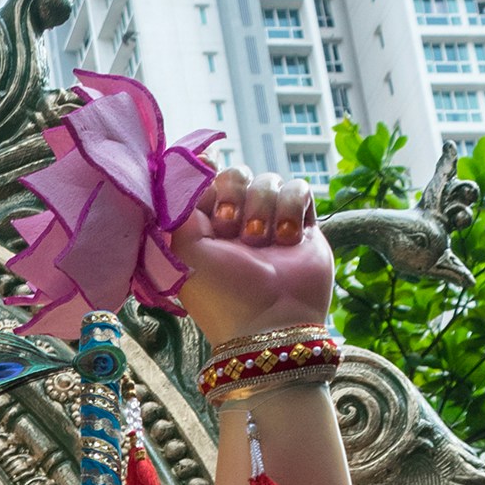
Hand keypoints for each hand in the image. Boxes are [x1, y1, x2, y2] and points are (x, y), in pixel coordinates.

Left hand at [170, 170, 333, 350]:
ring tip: (262, 242)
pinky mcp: (304, 225)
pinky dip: (292, 207)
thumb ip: (180, 205)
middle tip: (233, 231)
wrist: (270, 323)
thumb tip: (192, 161)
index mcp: (207, 226)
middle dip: (236, 196)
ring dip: (264, 207)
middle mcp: (238, 221)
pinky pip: (300, 188)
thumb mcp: (185, 250)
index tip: (211, 207)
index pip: (208, 181)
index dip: (209, 188)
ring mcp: (272, 222)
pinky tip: (287, 238)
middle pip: (239, 173)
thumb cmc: (222, 292)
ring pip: (270, 179)